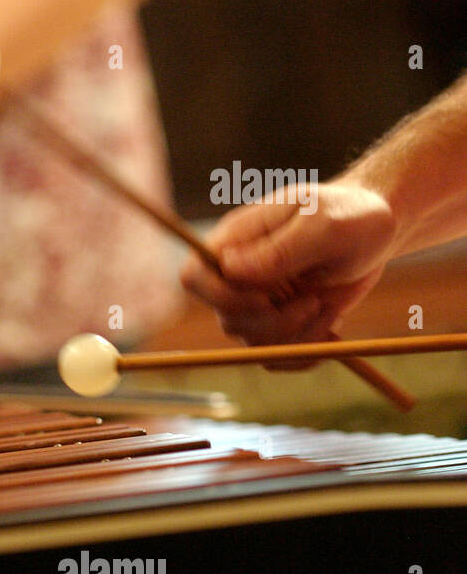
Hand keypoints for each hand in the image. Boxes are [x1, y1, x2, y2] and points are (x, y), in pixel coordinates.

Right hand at [181, 180, 398, 347]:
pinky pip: (276, 358)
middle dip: (275, 321)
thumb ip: (281, 248)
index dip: (220, 297)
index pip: (194, 277)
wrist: (378, 231)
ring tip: (328, 309)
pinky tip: (331, 331)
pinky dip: (306, 354)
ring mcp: (257, 303)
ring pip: (254, 343)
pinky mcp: (279, 325)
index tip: (266, 297)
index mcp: (234, 242)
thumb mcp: (325, 225)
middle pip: (228, 319)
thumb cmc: (351, 215)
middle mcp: (238, 276)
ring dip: (298, 336)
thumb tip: (231, 269)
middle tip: (313, 301)